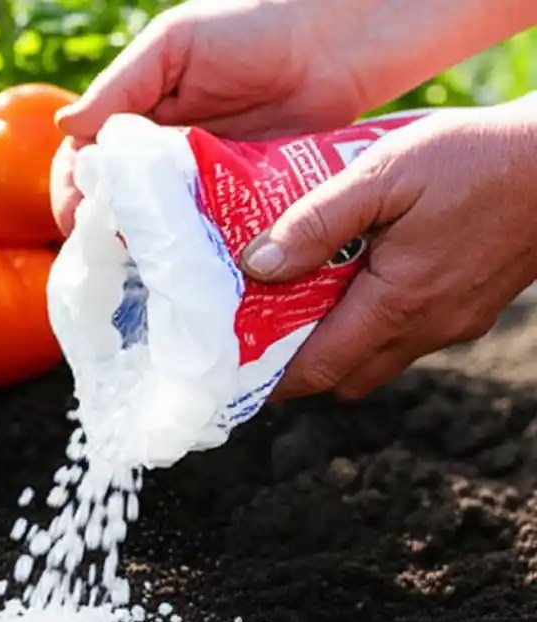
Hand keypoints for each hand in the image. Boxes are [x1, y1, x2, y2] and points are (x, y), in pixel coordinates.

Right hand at [49, 0, 536, 235]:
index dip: (74, 192)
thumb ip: (123, 85)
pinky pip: (217, 240)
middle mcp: (162, 159)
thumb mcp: (176, 44)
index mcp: (134, 120)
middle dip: (110, 234)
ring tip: (151, 272)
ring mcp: (204, 187)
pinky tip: (196, 275)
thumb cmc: (254, 25)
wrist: (340, 40)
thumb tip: (65, 126)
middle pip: (119, 208)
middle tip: (115, 253)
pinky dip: (204, 259)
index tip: (78, 217)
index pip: (84, 163)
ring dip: (154, 254)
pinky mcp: (247, 207)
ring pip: (165, 232)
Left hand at [239, 97, 536, 400]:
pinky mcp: (475, 307)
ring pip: (380, 358)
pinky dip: (373, 324)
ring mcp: (456, 321)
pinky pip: (410, 335)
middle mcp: (428, 327)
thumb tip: (257, 265)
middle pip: (345, 376)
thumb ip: (315, 223)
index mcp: (397, 303)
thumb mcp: (381, 175)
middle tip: (256, 332)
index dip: (271, 377)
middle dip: (298, 366)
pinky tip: (356, 280)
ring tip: (299, 303)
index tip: (232, 366)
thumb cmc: (474, 159)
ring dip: (338, 344)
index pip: (319, 369)